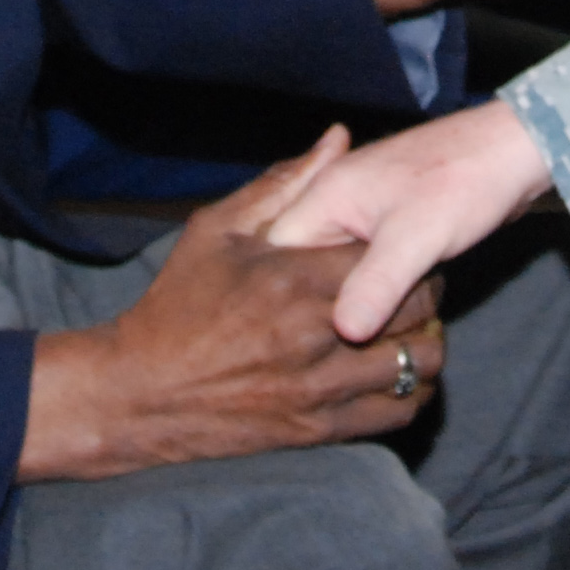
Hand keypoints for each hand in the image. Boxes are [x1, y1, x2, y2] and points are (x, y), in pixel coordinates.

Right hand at [18, 129, 444, 481]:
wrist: (140, 392)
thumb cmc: (178, 302)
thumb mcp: (217, 229)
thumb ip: (283, 183)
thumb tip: (338, 139)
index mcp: (292, 280)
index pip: (389, 258)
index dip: (408, 248)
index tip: (403, 245)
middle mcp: (313, 337)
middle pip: (416, 312)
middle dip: (428, 293)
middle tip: (419, 284)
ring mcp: (318, 389)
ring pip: (418, 366)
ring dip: (428, 344)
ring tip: (414, 329)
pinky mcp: (317, 430)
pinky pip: (397, 412)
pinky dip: (413, 390)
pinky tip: (399, 372)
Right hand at [264, 100, 552, 342]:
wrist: (516, 152)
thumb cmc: (464, 180)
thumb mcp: (418, 235)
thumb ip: (378, 282)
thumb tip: (345, 333)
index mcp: (325, 195)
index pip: (278, 252)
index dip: (282, 294)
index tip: (297, 338)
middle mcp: (334, 204)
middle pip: (303, 266)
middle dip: (320, 306)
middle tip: (342, 348)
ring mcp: (360, 216)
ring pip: (335, 273)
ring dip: (352, 305)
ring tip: (369, 344)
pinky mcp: (387, 230)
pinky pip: (364, 271)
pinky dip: (374, 296)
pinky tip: (388, 324)